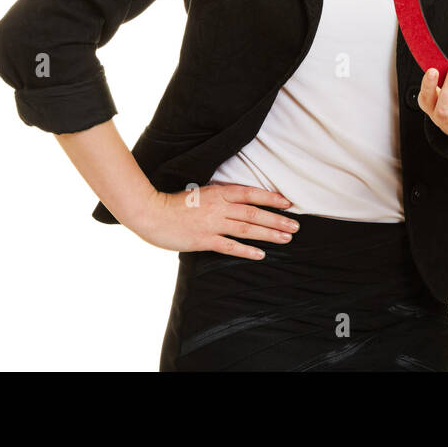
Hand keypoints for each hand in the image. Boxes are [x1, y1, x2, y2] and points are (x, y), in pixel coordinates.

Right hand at [129, 183, 300, 259]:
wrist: (151, 213)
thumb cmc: (174, 204)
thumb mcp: (201, 194)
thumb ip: (219, 198)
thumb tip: (238, 203)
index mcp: (218, 192)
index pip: (251, 193)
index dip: (271, 198)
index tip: (288, 202)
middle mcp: (219, 206)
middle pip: (254, 212)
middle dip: (278, 219)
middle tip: (296, 225)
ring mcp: (212, 223)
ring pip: (247, 228)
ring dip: (269, 233)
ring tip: (287, 238)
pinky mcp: (204, 240)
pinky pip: (229, 246)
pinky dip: (247, 251)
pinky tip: (261, 255)